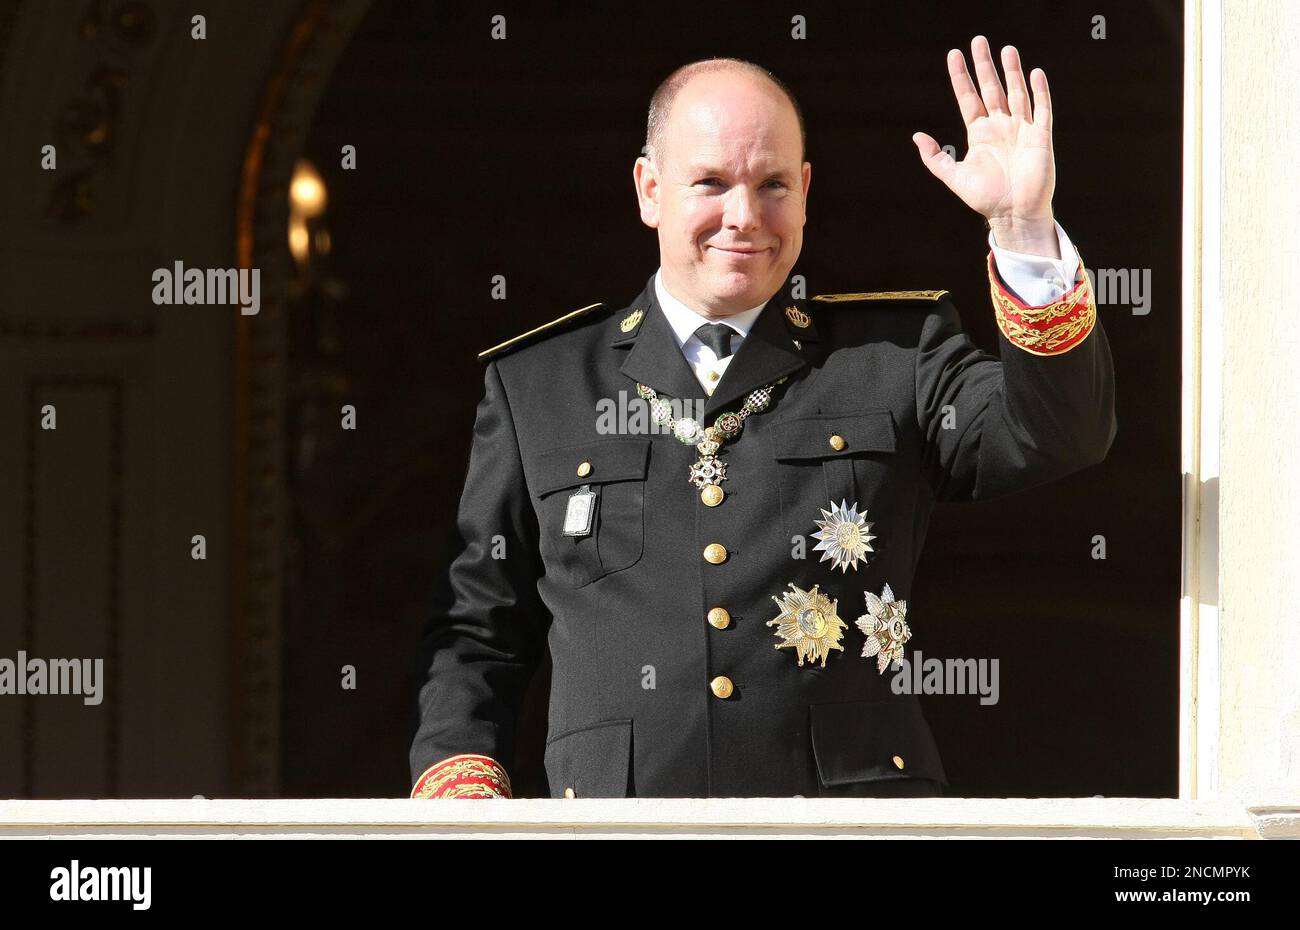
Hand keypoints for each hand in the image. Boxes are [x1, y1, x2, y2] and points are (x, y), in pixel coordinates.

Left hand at [913, 36, 1056, 251]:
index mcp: (979, 134)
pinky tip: (1034, 74)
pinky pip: (1041, 109)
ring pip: (1016, 93)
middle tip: (979, 41)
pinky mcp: (1040, 137)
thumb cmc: (985, 198)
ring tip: (1007, 50)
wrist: (1013, 215)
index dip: (961, 77)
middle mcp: (1000, 127)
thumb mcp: (954, 177)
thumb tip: (916, 136)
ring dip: (1012, 72)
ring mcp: (1021, 129)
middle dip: (985, 65)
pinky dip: (1039, 92)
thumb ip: (935, 157)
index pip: (968, 98)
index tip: (954, 54)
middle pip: (991, 89)